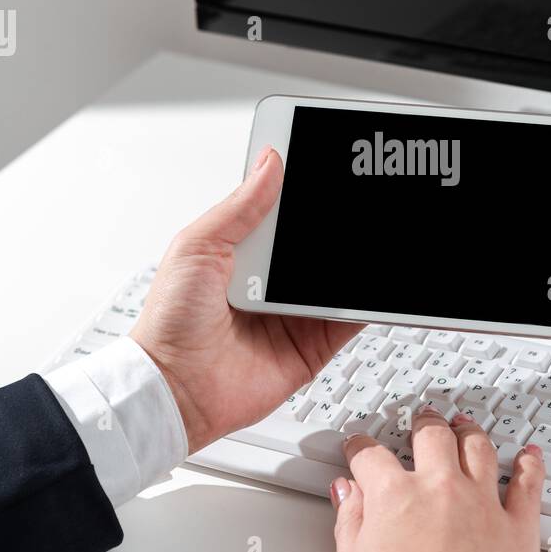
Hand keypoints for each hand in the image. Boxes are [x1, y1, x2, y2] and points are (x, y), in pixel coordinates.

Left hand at [130, 147, 362, 452]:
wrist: (175, 390)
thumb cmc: (169, 324)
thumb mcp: (197, 248)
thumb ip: (239, 207)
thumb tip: (270, 161)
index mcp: (243, 251)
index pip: (285, 212)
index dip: (306, 191)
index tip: (328, 165)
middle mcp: (271, 280)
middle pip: (318, 243)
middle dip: (338, 225)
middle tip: (364, 200)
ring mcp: (295, 311)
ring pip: (340, 278)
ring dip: (358, 261)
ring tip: (379, 236)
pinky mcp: (314, 343)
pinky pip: (350, 318)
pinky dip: (370, 304)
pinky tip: (380, 285)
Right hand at [331, 408, 546, 551]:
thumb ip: (349, 522)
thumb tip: (345, 494)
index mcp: (394, 496)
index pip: (371, 456)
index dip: (361, 447)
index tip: (359, 447)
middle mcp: (441, 489)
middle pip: (432, 436)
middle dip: (423, 423)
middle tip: (420, 420)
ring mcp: (483, 504)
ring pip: (479, 448)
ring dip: (470, 431)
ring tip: (464, 425)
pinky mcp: (518, 527)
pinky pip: (529, 485)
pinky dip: (530, 465)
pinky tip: (529, 455)